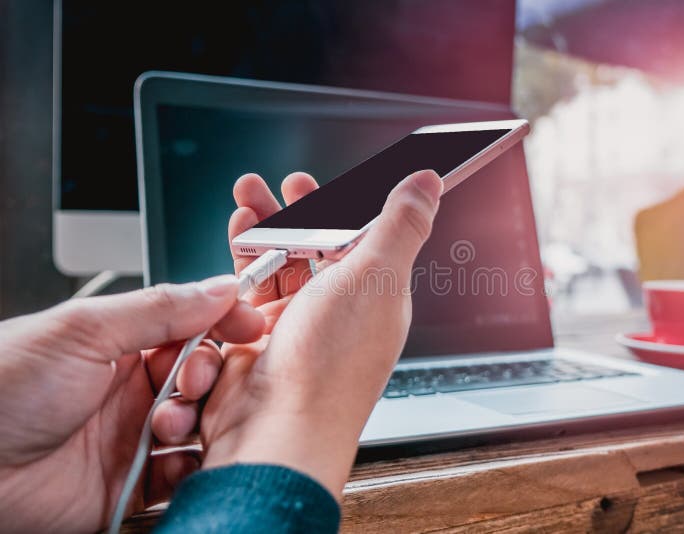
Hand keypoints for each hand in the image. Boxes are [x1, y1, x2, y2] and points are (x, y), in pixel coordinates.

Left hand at [0, 277, 263, 530]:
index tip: (250, 325)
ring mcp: (130, 436)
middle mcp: (129, 388)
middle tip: (193, 381)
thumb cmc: (0, 389)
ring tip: (165, 427)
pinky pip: (179, 474)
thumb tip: (218, 287)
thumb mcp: (84, 331)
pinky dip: (189, 468)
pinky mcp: (127, 485)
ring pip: (197, 424)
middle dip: (210, 375)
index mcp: (119, 343)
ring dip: (196, 422)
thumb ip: (160, 308)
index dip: (224, 324)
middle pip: (203, 375)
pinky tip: (174, 461)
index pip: (191, 325)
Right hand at [201, 169, 442, 496]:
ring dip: (256, 234)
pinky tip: (231, 253)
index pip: (354, 239)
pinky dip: (234, 271)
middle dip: (284, 214)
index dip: (332, 207)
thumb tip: (427, 183)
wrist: (277, 432)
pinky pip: (241, 297)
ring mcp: (292, 329)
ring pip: (271, 267)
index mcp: (373, 297)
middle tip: (262, 188)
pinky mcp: (252, 344)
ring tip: (242, 206)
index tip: (309, 182)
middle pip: (307, 249)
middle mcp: (334, 313)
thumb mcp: (377, 277)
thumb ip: (400, 225)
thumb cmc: (332, 368)